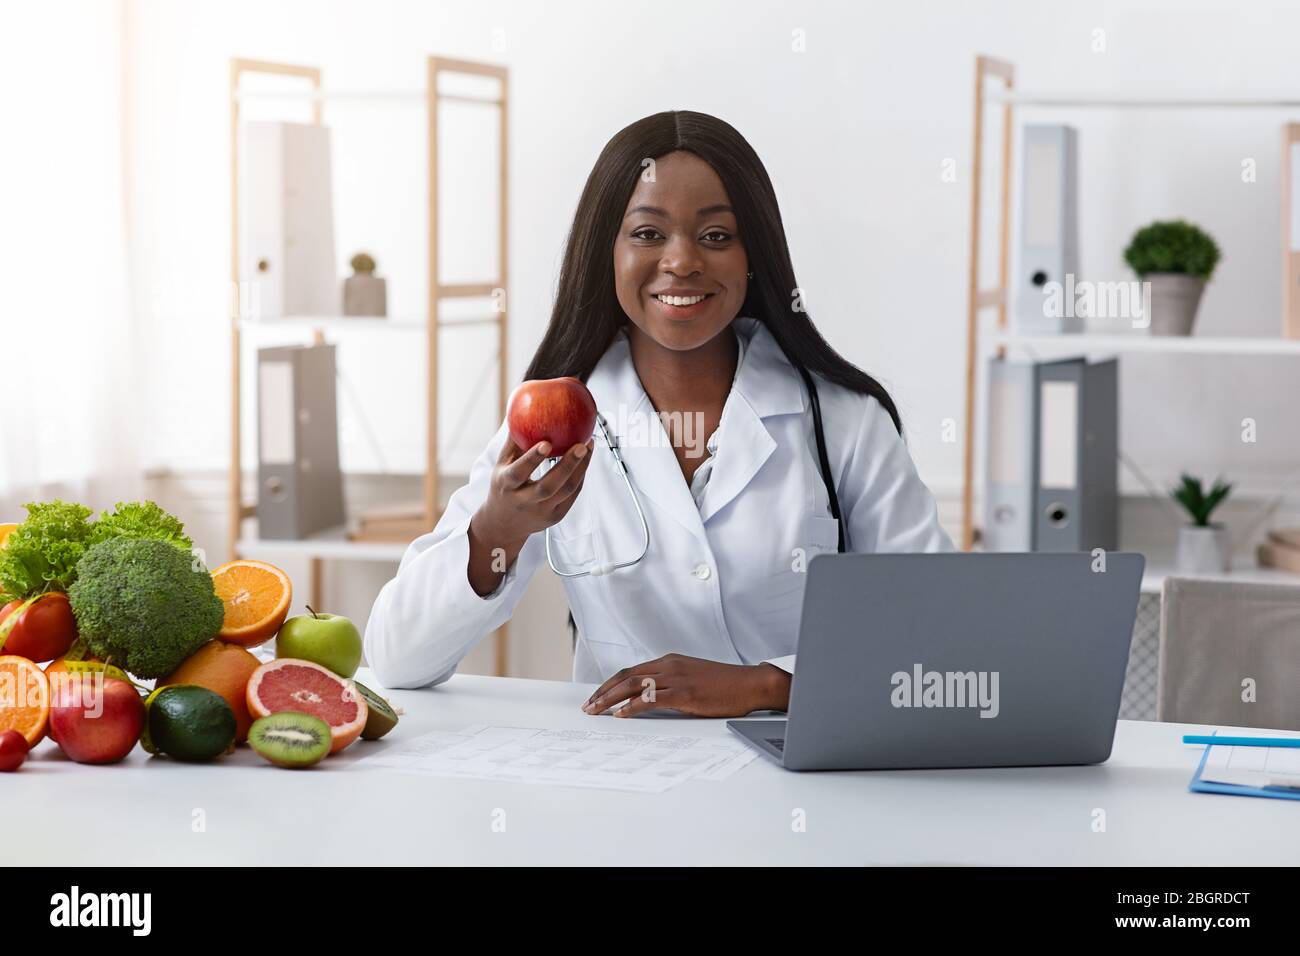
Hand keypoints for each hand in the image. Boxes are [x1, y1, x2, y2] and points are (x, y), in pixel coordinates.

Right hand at [478, 436, 593, 541]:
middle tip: (582, 444)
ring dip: (581, 468)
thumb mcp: (502, 465)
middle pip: (549, 486)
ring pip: (566, 491)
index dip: (532, 459)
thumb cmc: (504, 488)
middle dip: (568, 465)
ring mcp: (541, 512)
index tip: (546, 443)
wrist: (504, 525)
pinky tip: (586, 460)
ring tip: (589, 447)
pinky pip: (572, 495)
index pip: (519, 473)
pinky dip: (580, 476)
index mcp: (506, 486)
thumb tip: (523, 412)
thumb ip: (515, 442)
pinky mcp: (555, 517)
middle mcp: (524, 501)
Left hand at [581, 654, 791, 717]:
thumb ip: (670, 683)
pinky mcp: (685, 693)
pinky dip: (632, 706)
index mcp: (669, 661)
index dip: (610, 684)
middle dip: (603, 692)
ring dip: (610, 699)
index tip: (596, 697)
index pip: (631, 671)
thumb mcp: (692, 678)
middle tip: (588, 706)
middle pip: (626, 676)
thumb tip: (648, 699)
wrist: (749, 684)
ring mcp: (676, 678)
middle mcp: (669, 665)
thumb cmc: (724, 685)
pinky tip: (621, 714)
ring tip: (597, 711)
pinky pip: (651, 698)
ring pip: (633, 685)